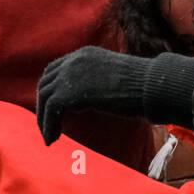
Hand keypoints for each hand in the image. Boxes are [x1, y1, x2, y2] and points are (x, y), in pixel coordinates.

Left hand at [36, 46, 151, 144]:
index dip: (50, 88)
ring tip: (49, 136)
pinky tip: (52, 139)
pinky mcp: (70, 92)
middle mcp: (74, 60)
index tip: (52, 107)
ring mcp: (70, 75)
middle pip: (46, 82)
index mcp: (85, 54)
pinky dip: (48, 126)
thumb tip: (88, 99)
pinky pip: (51, 110)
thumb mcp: (113, 77)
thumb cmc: (143, 86)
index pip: (56, 69)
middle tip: (46, 123)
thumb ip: (97, 81)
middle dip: (43, 104)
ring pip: (45, 97)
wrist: (150, 85)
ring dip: (44, 118)